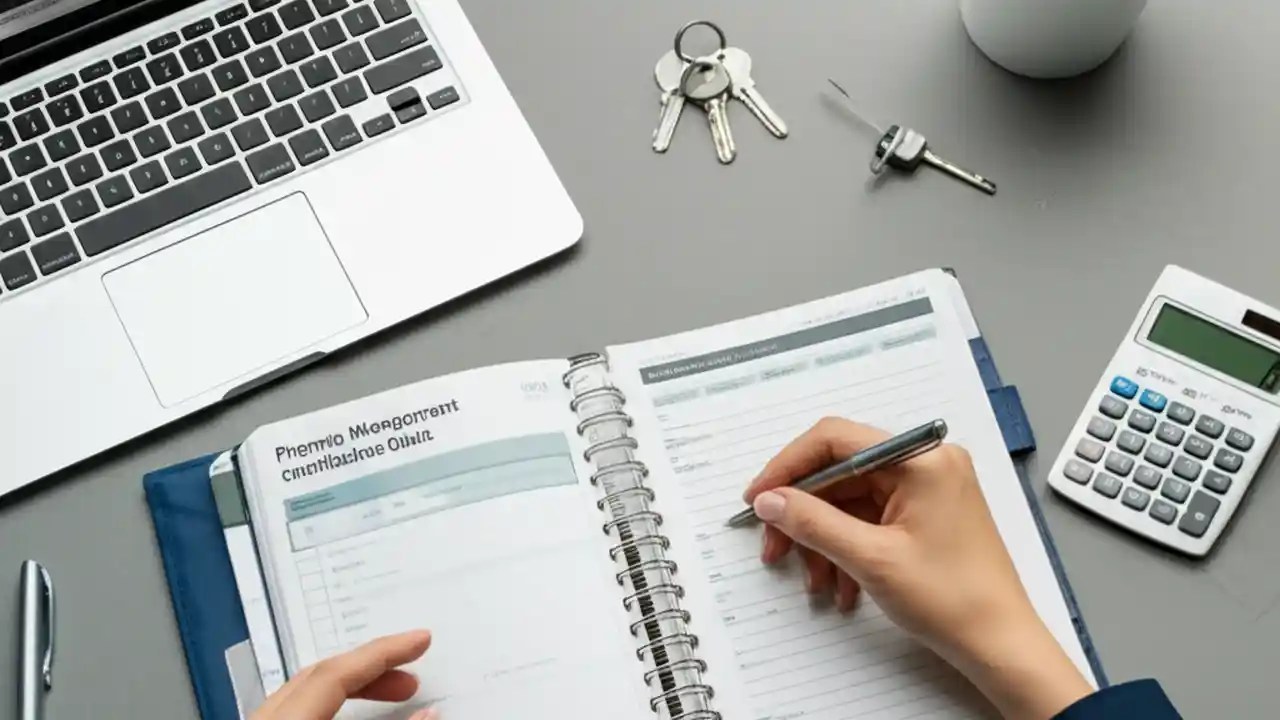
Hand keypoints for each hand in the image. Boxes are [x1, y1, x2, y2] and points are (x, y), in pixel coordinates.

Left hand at [252, 630, 435, 719]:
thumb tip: (429, 713)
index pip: (335, 673)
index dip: (383, 652)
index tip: (421, 639)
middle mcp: (262, 718)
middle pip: (317, 675)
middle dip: (369, 669)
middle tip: (411, 680)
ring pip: (303, 692)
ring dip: (351, 688)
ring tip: (392, 696)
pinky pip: (294, 709)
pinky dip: (328, 705)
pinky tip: (350, 715)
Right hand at [744, 418, 1090, 719]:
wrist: (1000, 645)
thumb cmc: (953, 599)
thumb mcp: (871, 559)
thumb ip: (813, 522)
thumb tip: (770, 500)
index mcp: (921, 459)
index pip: (835, 439)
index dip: (788, 466)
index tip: (758, 498)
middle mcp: (926, 464)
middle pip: (840, 473)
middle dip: (803, 514)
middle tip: (775, 548)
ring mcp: (927, 490)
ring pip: (850, 502)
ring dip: (823, 540)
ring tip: (813, 581)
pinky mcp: (925, 515)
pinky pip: (869, 520)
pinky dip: (847, 549)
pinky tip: (840, 585)